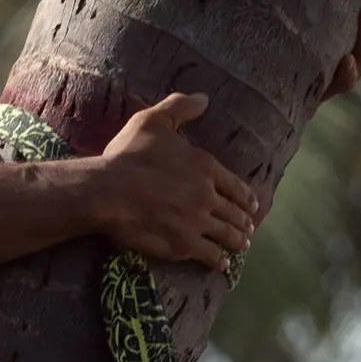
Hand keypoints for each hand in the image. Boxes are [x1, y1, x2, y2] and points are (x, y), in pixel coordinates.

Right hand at [90, 92, 256, 272]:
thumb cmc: (129, 155)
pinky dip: (218, 260)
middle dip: (244, 220)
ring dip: (237, 240)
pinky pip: (209, 255)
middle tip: (249, 227)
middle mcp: (207, 196)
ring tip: (242, 245)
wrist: (108, 191)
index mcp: (205, 167)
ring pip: (226, 234)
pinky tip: (222, 264)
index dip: (246, 197)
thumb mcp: (154, 120)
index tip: (253, 205)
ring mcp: (198, 223)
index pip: (235, 185)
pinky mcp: (183, 245)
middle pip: (234, 212)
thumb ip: (180, 108)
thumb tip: (204, 97)